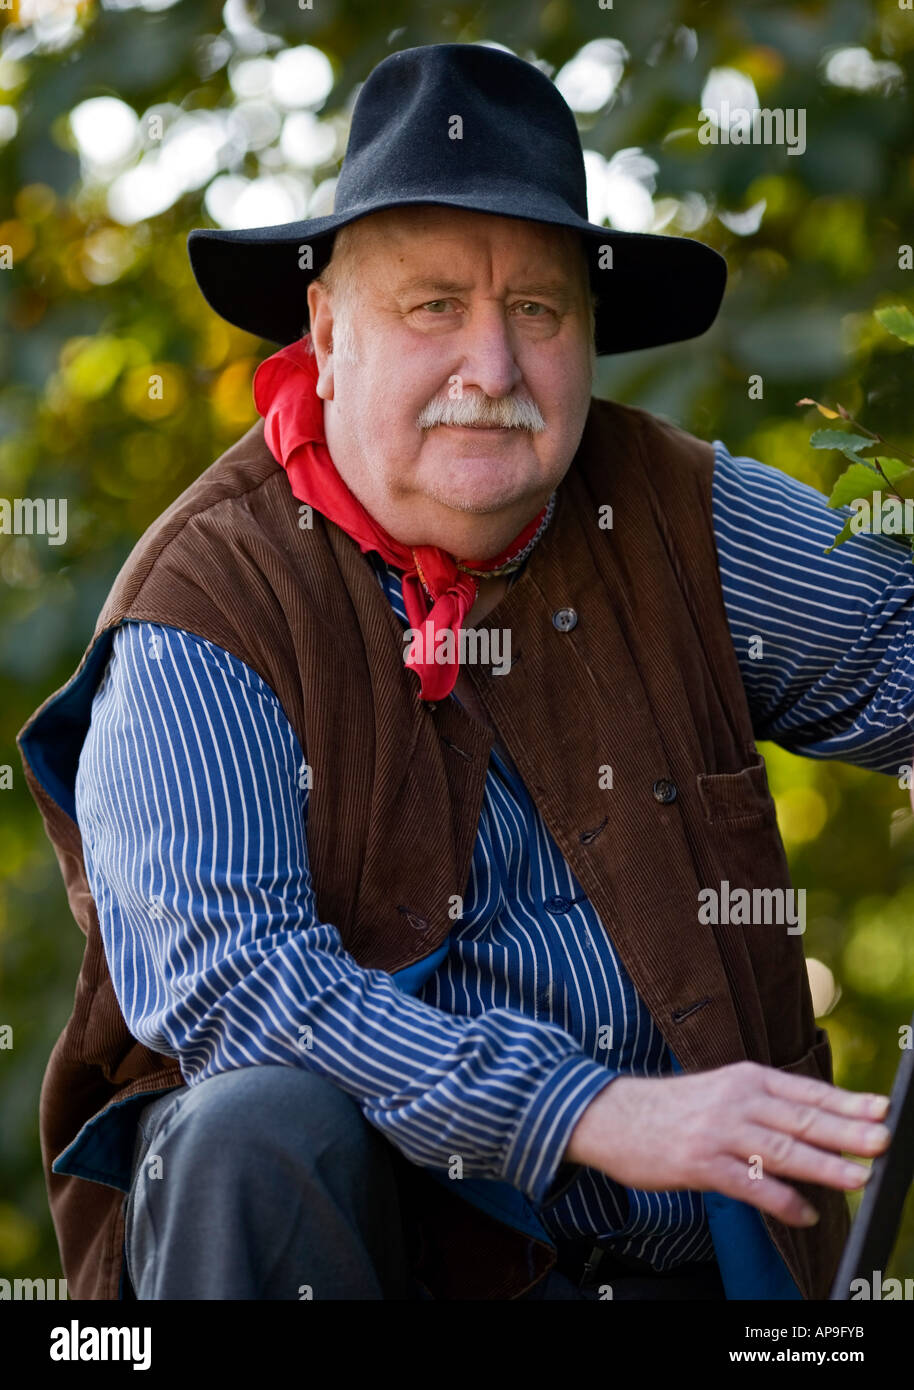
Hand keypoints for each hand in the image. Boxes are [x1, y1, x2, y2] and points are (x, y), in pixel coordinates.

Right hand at [564, 1062, 890, 1226]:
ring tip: (856, 1178)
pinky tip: (804, 1214)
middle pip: (800, 1118)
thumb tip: (816, 1126)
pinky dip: (780, 1201)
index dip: (846, 1101)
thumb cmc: (671, 1108)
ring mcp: (717, 1131)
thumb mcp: (721, 1091)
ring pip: (780, 1150)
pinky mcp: (699, 1163)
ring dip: (822, 1166)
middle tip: (881, 1140)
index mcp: (745, 1078)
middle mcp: (736, 1100)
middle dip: (846, 1131)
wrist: (609, 1114)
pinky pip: (749, 1185)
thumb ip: (765, 1105)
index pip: (806, 1090)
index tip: (882, 1108)